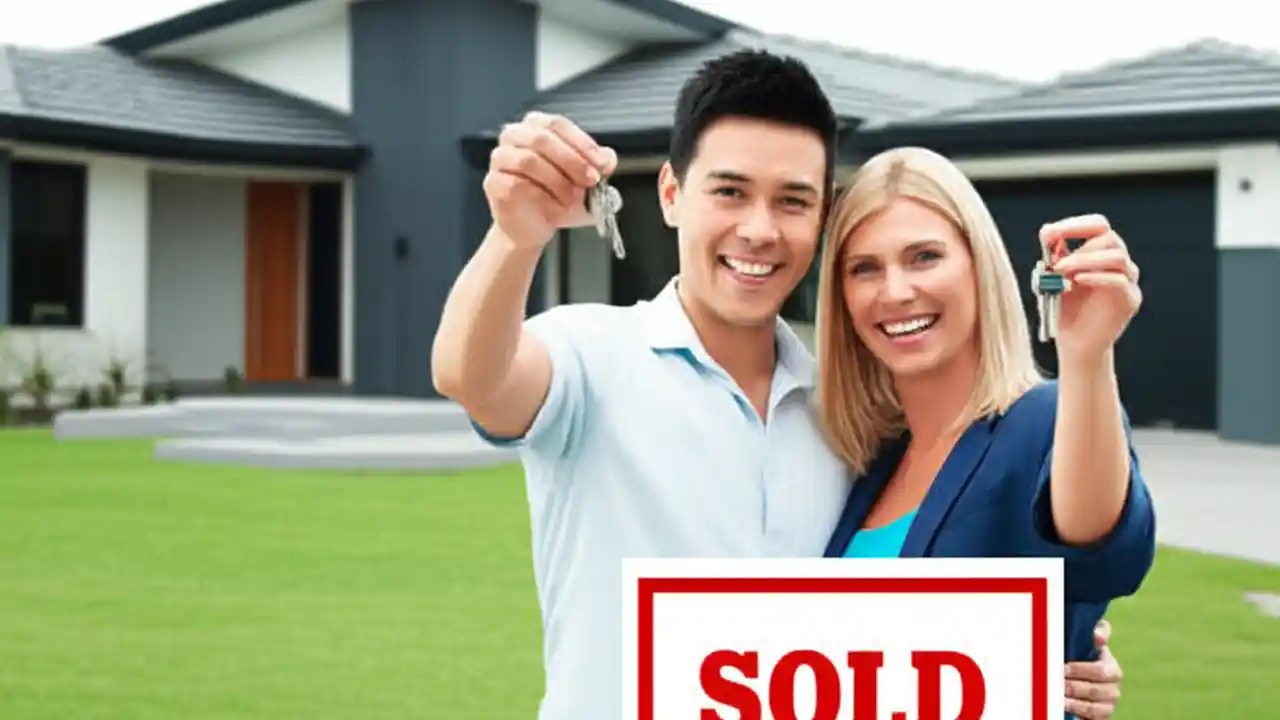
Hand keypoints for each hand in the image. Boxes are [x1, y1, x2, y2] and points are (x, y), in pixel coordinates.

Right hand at [484, 111, 617, 248]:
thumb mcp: (585, 181)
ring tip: (572, 198)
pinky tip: (551, 206)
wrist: (534, 227)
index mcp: (536, 126)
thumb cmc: (556, 197)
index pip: (558, 124)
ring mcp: (500, 158)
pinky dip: (539, 196)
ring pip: (528, 160)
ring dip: (557, 181)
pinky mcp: (493, 183)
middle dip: (572, 161)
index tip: (601, 164)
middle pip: (542, 139)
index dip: (582, 143)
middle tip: (590, 180)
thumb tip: (608, 158)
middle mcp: (514, 136)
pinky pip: (515, 184)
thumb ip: (598, 165)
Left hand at [1039, 214, 1141, 362]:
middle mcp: (1118, 263)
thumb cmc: (1064, 309)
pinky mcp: (1130, 300)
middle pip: (1110, 237)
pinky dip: (1096, 277)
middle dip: (1079, 243)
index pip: (1098, 226)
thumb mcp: (1052, 279)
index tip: (1048, 232)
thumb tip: (1048, 232)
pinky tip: (1077, 281)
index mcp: (1100, 252)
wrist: (1075, 343)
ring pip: (1118, 256)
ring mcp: (1127, 281)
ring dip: (1086, 259)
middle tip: (1054, 257)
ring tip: (1061, 270)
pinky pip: (1119, 281)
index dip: (1075, 225)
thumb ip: (1053, 257)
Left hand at [1064, 619, 1122, 718]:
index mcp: (1112, 669)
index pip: (1101, 671)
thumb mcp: (1090, 643)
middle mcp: (1113, 689)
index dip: (1081, 670)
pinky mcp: (1101, 718)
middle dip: (1073, 687)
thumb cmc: (1084, 659)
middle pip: (1095, 691)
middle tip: (1056, 683)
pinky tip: (1063, 708)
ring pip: (1092, 708)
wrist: (1084, 682)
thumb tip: (1098, 635)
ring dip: (1073, 703)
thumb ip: (1098, 632)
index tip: (1063, 668)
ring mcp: (1108, 706)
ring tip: (1057, 698)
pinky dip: (1078, 714)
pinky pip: (1092, 719)